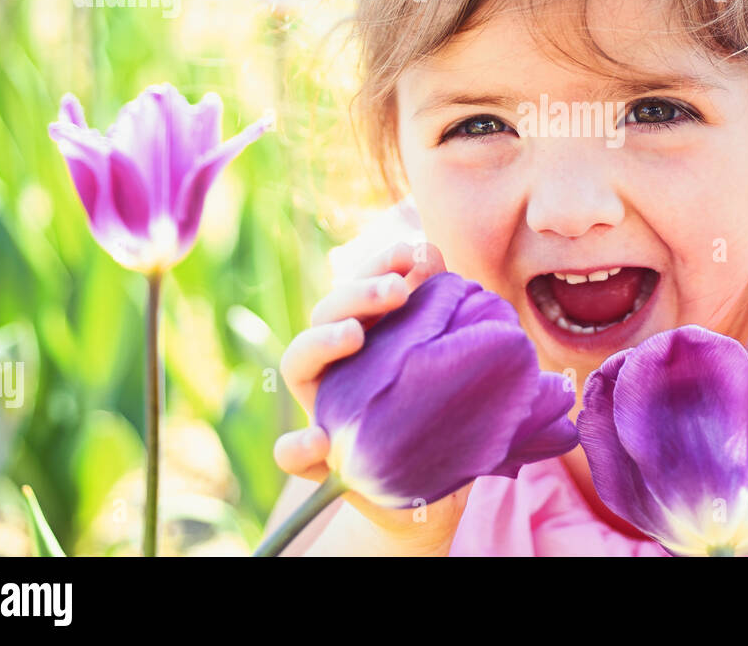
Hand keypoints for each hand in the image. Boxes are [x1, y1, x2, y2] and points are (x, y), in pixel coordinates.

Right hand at [273, 240, 467, 552]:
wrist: (437, 495)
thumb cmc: (446, 419)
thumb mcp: (455, 366)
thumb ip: (448, 315)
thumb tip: (436, 259)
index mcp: (370, 334)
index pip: (362, 288)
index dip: (380, 263)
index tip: (414, 253)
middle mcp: (338, 364)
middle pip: (328, 313)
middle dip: (359, 291)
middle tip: (398, 291)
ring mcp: (323, 407)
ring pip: (298, 360)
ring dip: (322, 340)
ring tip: (354, 334)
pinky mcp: (321, 462)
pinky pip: (292, 452)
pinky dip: (296, 445)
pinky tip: (318, 441)